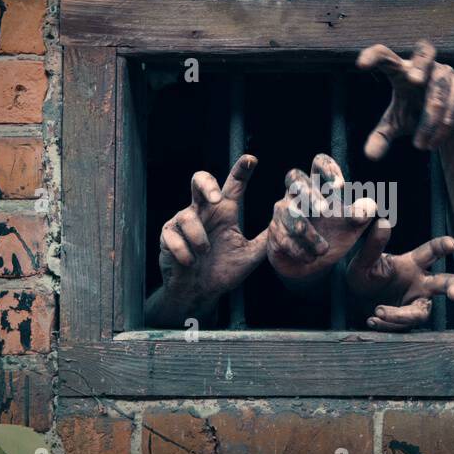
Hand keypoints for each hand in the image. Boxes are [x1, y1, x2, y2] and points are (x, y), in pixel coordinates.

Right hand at [152, 154, 267, 322]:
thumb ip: (266, 240)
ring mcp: (183, 221)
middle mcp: (204, 211)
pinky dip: (185, 252)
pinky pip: (174, 237)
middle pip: (200, 180)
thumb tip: (286, 225)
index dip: (242, 170)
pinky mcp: (167, 234)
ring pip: (188, 217)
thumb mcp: (250, 256)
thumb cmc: (223, 271)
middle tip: (216, 198)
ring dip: (199, 239)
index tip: (251, 159)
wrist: (199, 293)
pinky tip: (190, 262)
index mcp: (225, 212)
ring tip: (204, 253)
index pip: (234, 186)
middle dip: (206, 184)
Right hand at [267, 153, 376, 285]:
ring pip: (289, 212)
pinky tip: (310, 258)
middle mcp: (297, 194)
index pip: (319, 163)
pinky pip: (282, 237)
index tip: (341, 187)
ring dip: (307, 232)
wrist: (314, 261)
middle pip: (294, 178)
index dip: (328, 169)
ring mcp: (283, 213)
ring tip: (323, 249)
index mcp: (319, 186)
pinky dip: (298, 249)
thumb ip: (363, 214)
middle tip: (324, 210)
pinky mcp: (274, 233)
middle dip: (309, 194)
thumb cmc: (334, 234)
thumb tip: (369, 207)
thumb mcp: (353, 225)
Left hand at [346, 220, 453, 330]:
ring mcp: (415, 303)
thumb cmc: (364, 277)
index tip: (452, 244)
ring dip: (402, 314)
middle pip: (447, 284)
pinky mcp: (406, 322)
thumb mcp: (363, 262)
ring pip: (422, 312)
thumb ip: (373, 246)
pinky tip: (372, 319)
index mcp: (413, 264)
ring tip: (378, 310)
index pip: (431, 252)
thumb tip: (382, 223)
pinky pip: (403, 326)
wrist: (353, 302)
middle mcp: (420, 283)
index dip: (443, 246)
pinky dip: (387, 323)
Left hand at [357, 39, 453, 160]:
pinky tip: (433, 143)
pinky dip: (440, 128)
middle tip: (412, 80)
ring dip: (428, 122)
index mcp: (403, 70)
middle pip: (425, 51)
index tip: (360, 65)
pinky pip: (452, 106)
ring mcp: (447, 75)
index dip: (374, 56)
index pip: (386, 56)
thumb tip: (370, 155)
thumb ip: (381, 136)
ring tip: (419, 145)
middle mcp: (427, 67)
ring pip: (437, 94)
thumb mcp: (398, 124)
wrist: (453, 121)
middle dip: (420, 64)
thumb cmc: (418, 113)